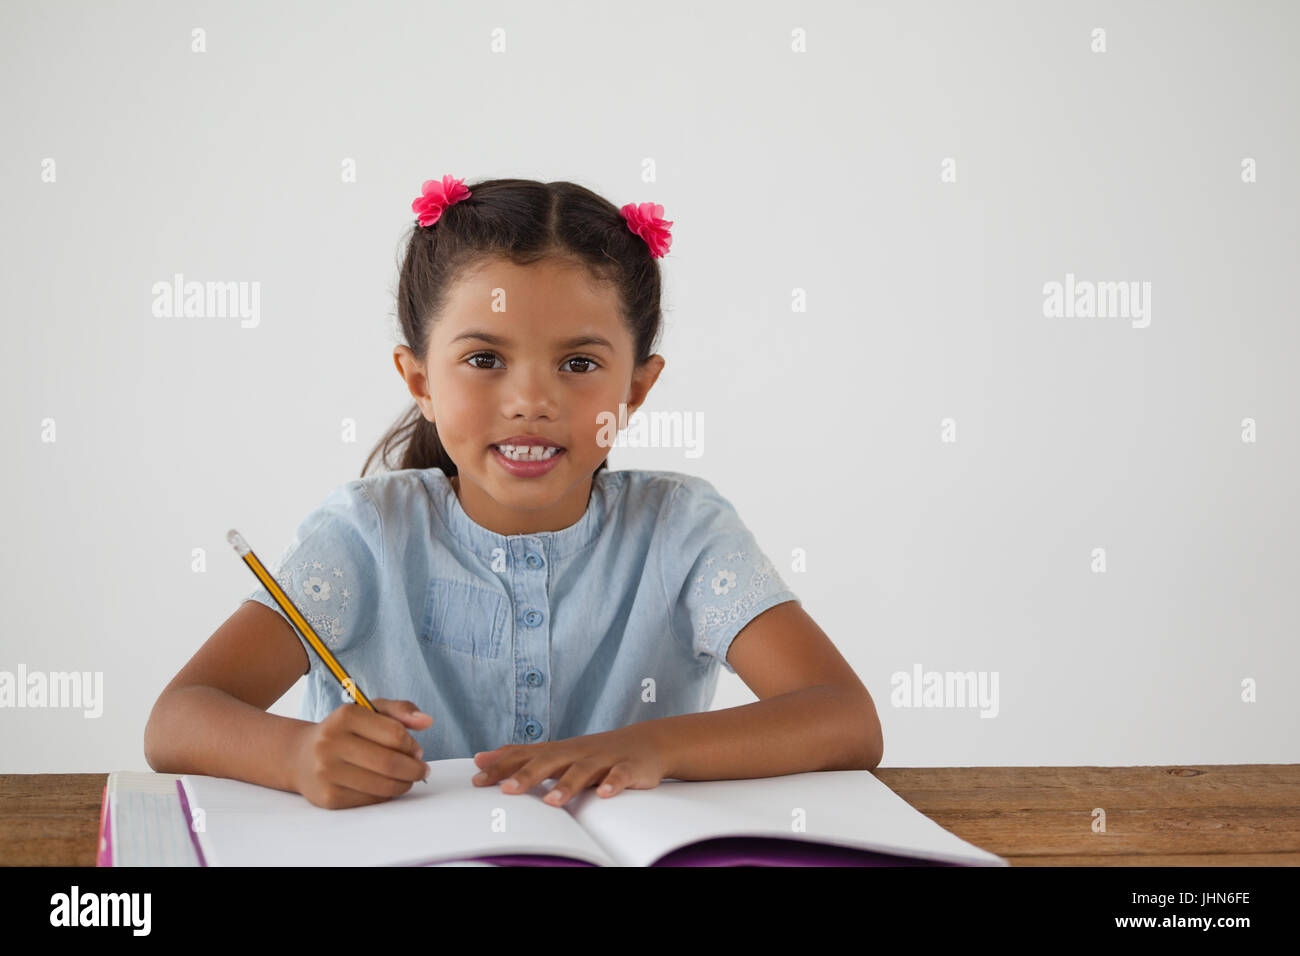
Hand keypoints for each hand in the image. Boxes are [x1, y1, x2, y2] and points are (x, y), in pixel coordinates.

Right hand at [291, 698, 433, 808]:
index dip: (412, 745)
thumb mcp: (371, 711)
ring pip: (383, 784)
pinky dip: (386, 795)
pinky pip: (370, 800)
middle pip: (390, 762)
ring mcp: (327, 771)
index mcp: (345, 716)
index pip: (395, 734)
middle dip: (414, 769)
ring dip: (404, 784)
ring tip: (408, 779)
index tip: (416, 750)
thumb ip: (401, 710)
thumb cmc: (346, 731)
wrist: (302, 757)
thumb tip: (427, 721)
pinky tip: (386, 786)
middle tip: (422, 770)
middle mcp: (331, 742)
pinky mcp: (327, 797)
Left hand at [470, 725, 667, 806]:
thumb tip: (481, 759)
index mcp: (559, 751)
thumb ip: (522, 757)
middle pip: (549, 762)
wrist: (647, 742)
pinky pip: (620, 775)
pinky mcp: (629, 768)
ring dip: (567, 785)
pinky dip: (613, 783)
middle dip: (527, 775)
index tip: (477, 779)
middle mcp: (577, 752)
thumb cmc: (594, 752)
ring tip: (551, 802)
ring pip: (583, 771)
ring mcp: (603, 759)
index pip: (525, 756)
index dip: (502, 766)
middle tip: (506, 790)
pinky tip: (604, 794)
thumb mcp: (558, 753)